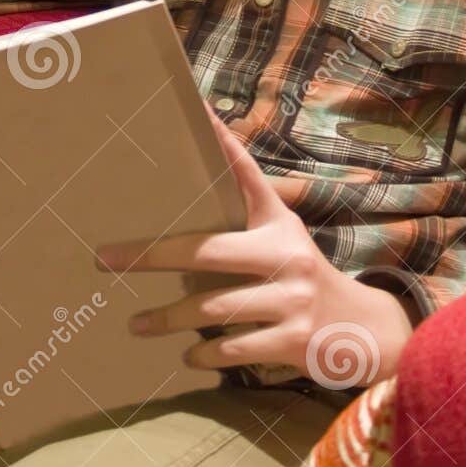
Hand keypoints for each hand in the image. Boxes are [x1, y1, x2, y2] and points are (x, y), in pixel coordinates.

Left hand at [93, 103, 414, 386]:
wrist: (361, 328)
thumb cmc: (301, 273)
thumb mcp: (281, 234)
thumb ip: (244, 208)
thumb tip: (200, 168)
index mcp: (277, 222)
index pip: (246, 174)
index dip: (223, 143)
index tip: (195, 111)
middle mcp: (286, 255)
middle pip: (206, 252)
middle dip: (151, 256)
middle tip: (105, 260)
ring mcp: (291, 299)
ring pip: (214, 307)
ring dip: (168, 318)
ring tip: (136, 324)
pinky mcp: (292, 341)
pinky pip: (235, 348)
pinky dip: (205, 352)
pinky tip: (187, 355)